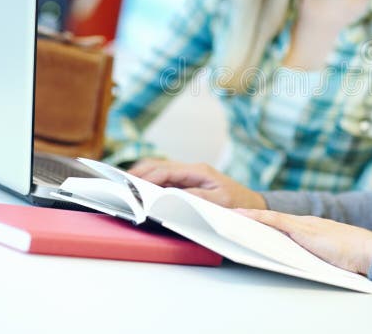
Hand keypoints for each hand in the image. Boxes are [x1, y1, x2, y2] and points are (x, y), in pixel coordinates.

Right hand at [128, 159, 265, 209]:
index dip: (147, 177)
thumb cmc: (238, 204)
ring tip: (124, 186)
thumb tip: (171, 194)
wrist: (252, 205)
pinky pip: (166, 178)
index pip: (166, 170)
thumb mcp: (219, 202)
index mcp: (199, 171)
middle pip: (159, 166)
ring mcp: (190, 174)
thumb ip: (195, 197)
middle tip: (120, 184)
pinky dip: (151, 182)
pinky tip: (140, 190)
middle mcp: (192, 169)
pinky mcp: (189, 181)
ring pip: (160, 170)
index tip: (131, 186)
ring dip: (143, 176)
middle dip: (138, 174)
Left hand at [237, 209, 371, 274]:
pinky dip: (256, 218)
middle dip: (251, 218)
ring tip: (229, 215)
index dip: (264, 223)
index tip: (247, 222)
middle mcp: (305, 223)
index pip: (282, 225)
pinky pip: (273, 221)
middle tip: (230, 215)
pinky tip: (242, 217)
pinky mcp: (301, 228)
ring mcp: (303, 224)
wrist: (367, 250)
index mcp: (312, 229)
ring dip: (248, 217)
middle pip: (272, 220)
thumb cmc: (353, 257)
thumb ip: (313, 255)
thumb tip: (303, 264)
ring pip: (269, 219)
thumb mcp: (328, 256)